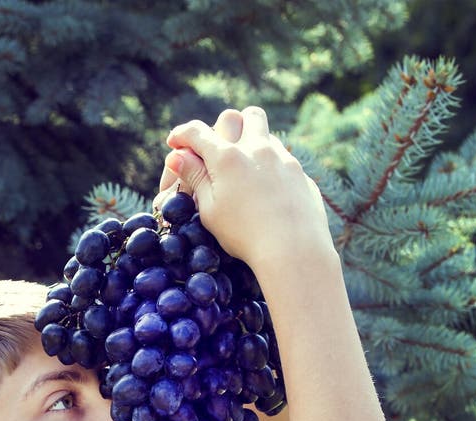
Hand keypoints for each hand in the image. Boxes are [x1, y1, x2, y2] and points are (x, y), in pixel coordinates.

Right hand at [156, 107, 335, 276]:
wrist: (293, 250)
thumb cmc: (244, 234)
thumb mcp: (210, 210)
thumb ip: (196, 178)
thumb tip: (177, 156)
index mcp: (228, 157)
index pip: (198, 133)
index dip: (181, 134)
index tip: (174, 142)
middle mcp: (257, 149)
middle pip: (241, 116)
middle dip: (225, 126)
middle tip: (217, 149)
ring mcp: (283, 159)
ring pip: (266, 133)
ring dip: (252, 142)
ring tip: (244, 169)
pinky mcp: (301, 175)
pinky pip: (284, 158)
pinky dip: (271, 165)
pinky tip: (267, 189)